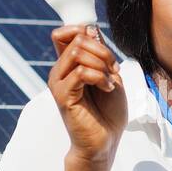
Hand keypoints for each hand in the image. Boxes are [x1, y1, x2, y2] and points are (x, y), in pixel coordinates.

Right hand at [48, 25, 126, 168]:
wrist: (105, 141)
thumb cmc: (108, 112)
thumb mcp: (109, 75)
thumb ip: (100, 53)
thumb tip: (91, 29)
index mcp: (69, 65)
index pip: (64, 33)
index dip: (84, 31)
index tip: (105, 52)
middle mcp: (59, 71)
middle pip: (76, 39)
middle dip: (103, 51)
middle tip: (113, 71)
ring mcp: (58, 83)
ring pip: (77, 52)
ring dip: (102, 64)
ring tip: (110, 81)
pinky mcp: (62, 96)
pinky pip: (80, 72)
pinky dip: (99, 77)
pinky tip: (107, 89)